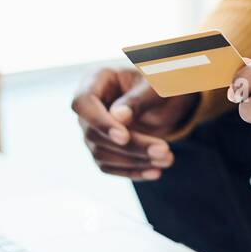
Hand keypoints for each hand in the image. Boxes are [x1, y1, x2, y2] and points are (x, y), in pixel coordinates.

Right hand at [71, 67, 194, 180]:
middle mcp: (89, 106)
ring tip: (168, 159)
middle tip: (164, 150)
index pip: (83, 103)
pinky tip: (155, 171)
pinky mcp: (101, 148)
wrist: (167, 97)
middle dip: (131, 146)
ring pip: (101, 154)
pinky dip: (132, 171)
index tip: (124, 137)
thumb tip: (118, 118)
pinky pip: (109, 166)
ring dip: (135, 161)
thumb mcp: (156, 86)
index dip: (100, 122)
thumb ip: (138, 99)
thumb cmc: (161, 82)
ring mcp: (92, 129)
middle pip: (95, 134)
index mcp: (97, 80)